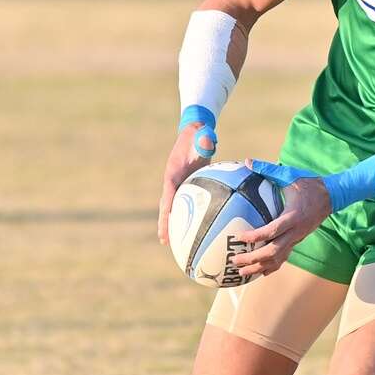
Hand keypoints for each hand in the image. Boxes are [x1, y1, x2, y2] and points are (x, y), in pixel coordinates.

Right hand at [157, 123, 213, 244]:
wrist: (194, 132)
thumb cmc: (199, 135)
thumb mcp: (202, 135)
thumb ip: (205, 140)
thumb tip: (209, 142)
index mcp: (174, 173)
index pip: (169, 193)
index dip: (167, 207)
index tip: (166, 221)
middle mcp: (173, 181)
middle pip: (166, 205)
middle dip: (164, 222)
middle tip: (164, 240)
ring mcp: (178, 184)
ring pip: (173, 207)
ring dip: (172, 223)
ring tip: (171, 242)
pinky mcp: (185, 186)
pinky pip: (185, 203)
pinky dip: (187, 216)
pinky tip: (194, 229)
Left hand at [231, 160, 333, 278]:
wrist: (332, 196)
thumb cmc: (309, 184)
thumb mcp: (290, 175)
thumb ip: (268, 169)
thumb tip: (247, 161)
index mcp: (293, 216)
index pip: (272, 230)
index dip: (256, 236)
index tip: (239, 237)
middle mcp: (295, 231)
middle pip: (274, 251)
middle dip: (254, 258)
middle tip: (235, 260)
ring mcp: (297, 238)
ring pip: (278, 258)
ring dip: (260, 267)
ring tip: (242, 273)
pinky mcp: (298, 240)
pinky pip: (284, 257)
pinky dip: (272, 266)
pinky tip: (260, 271)